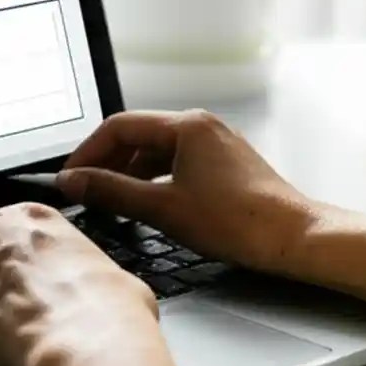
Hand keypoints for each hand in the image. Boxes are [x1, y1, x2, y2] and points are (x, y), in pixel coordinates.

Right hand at [57, 110, 317, 273]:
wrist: (294, 239)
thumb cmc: (237, 222)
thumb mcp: (163, 208)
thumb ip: (112, 191)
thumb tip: (74, 182)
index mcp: (186, 126)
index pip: (119, 127)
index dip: (88, 152)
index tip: (70, 177)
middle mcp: (202, 126)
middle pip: (138, 136)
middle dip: (107, 162)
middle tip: (84, 190)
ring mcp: (216, 144)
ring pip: (157, 151)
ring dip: (130, 172)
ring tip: (109, 200)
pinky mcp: (225, 165)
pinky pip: (177, 163)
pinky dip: (154, 179)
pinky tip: (145, 203)